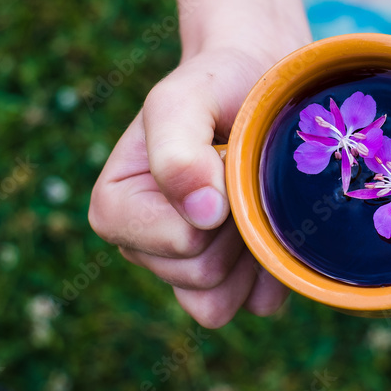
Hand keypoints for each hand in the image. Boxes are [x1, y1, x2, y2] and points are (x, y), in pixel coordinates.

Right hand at [89, 35, 306, 327]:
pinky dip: (275, 271)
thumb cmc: (215, 86)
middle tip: (243, 175)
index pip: (179, 243)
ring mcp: (186, 270)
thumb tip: (201, 215)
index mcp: (115, 209)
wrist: (260, 84)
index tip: (222, 157)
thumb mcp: (184, 99)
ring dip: (253, 254)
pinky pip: (256, 305)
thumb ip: (177, 149)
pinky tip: (274, 224)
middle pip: (201, 277)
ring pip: (221, 303)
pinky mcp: (232, 282)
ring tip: (255, 199)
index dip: (216, 204)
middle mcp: (143, 247)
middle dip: (237, 227)